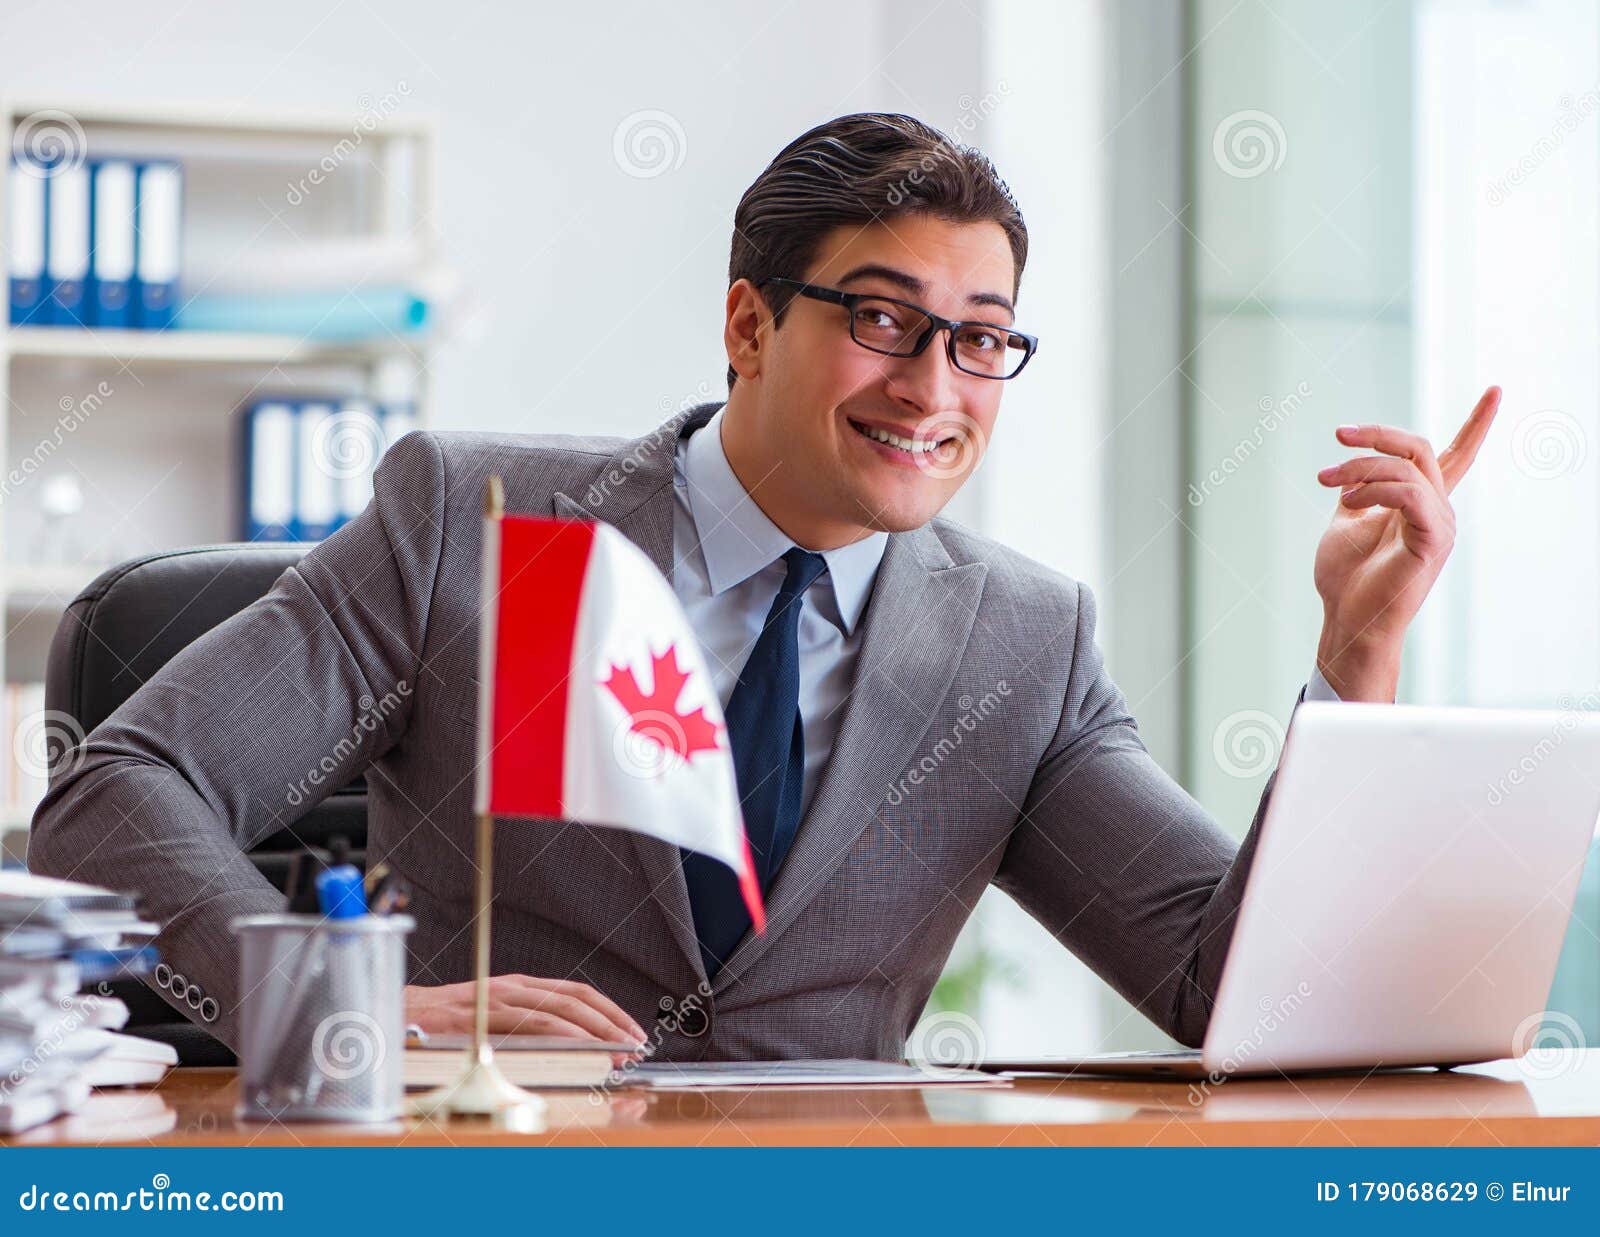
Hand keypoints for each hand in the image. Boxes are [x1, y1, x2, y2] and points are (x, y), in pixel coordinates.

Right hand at [405, 975, 647, 1056]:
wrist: (390, 1017)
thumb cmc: (441, 1026)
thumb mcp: (491, 1023)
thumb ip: (524, 1031)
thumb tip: (570, 1053)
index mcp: (519, 987)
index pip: (576, 993)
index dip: (609, 1011)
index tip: (633, 1031)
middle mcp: (513, 987)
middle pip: (576, 998)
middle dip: (612, 1021)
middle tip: (636, 1044)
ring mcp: (497, 999)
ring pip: (558, 1009)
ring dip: (594, 1031)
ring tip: (617, 1051)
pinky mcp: (481, 1016)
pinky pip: (529, 1023)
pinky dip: (561, 1035)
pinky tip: (580, 1048)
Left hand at [1312, 386, 1500, 701]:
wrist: (1347, 620)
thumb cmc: (1346, 579)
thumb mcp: (1348, 521)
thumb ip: (1360, 490)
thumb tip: (1354, 468)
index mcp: (1421, 503)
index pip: (1458, 455)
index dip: (1477, 423)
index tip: (1497, 389)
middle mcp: (1439, 509)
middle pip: (1418, 448)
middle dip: (1375, 436)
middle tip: (1338, 436)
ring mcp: (1439, 524)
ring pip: (1406, 468)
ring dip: (1360, 468)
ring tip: (1328, 483)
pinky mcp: (1432, 540)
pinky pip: (1409, 494)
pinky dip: (1374, 490)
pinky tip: (1350, 504)